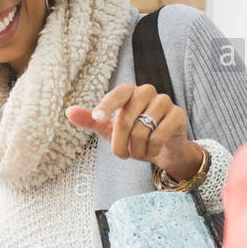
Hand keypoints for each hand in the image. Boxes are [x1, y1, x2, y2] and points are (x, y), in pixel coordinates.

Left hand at [66, 82, 205, 181]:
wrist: (162, 150)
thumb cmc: (134, 137)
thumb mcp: (110, 130)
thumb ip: (91, 121)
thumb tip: (69, 112)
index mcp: (129, 92)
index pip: (118, 93)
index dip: (107, 105)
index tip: (98, 118)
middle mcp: (147, 92)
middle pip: (126, 118)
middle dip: (119, 143)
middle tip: (120, 155)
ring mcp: (164, 102)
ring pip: (142, 130)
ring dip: (136, 149)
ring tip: (138, 152)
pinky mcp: (177, 115)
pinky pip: (158, 136)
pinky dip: (151, 149)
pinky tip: (152, 150)